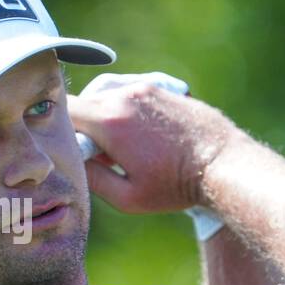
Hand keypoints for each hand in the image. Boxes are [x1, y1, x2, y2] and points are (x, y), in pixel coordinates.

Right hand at [68, 72, 235, 213]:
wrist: (225, 165)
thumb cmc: (176, 187)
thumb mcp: (127, 198)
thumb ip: (92, 178)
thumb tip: (75, 161)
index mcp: (110, 121)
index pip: (64, 110)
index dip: (59, 129)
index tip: (72, 150)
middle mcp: (125, 95)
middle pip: (84, 100)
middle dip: (83, 125)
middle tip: (101, 154)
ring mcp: (145, 86)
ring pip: (106, 91)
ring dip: (103, 113)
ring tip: (120, 142)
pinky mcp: (162, 86)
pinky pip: (129, 89)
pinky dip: (124, 105)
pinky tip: (139, 130)